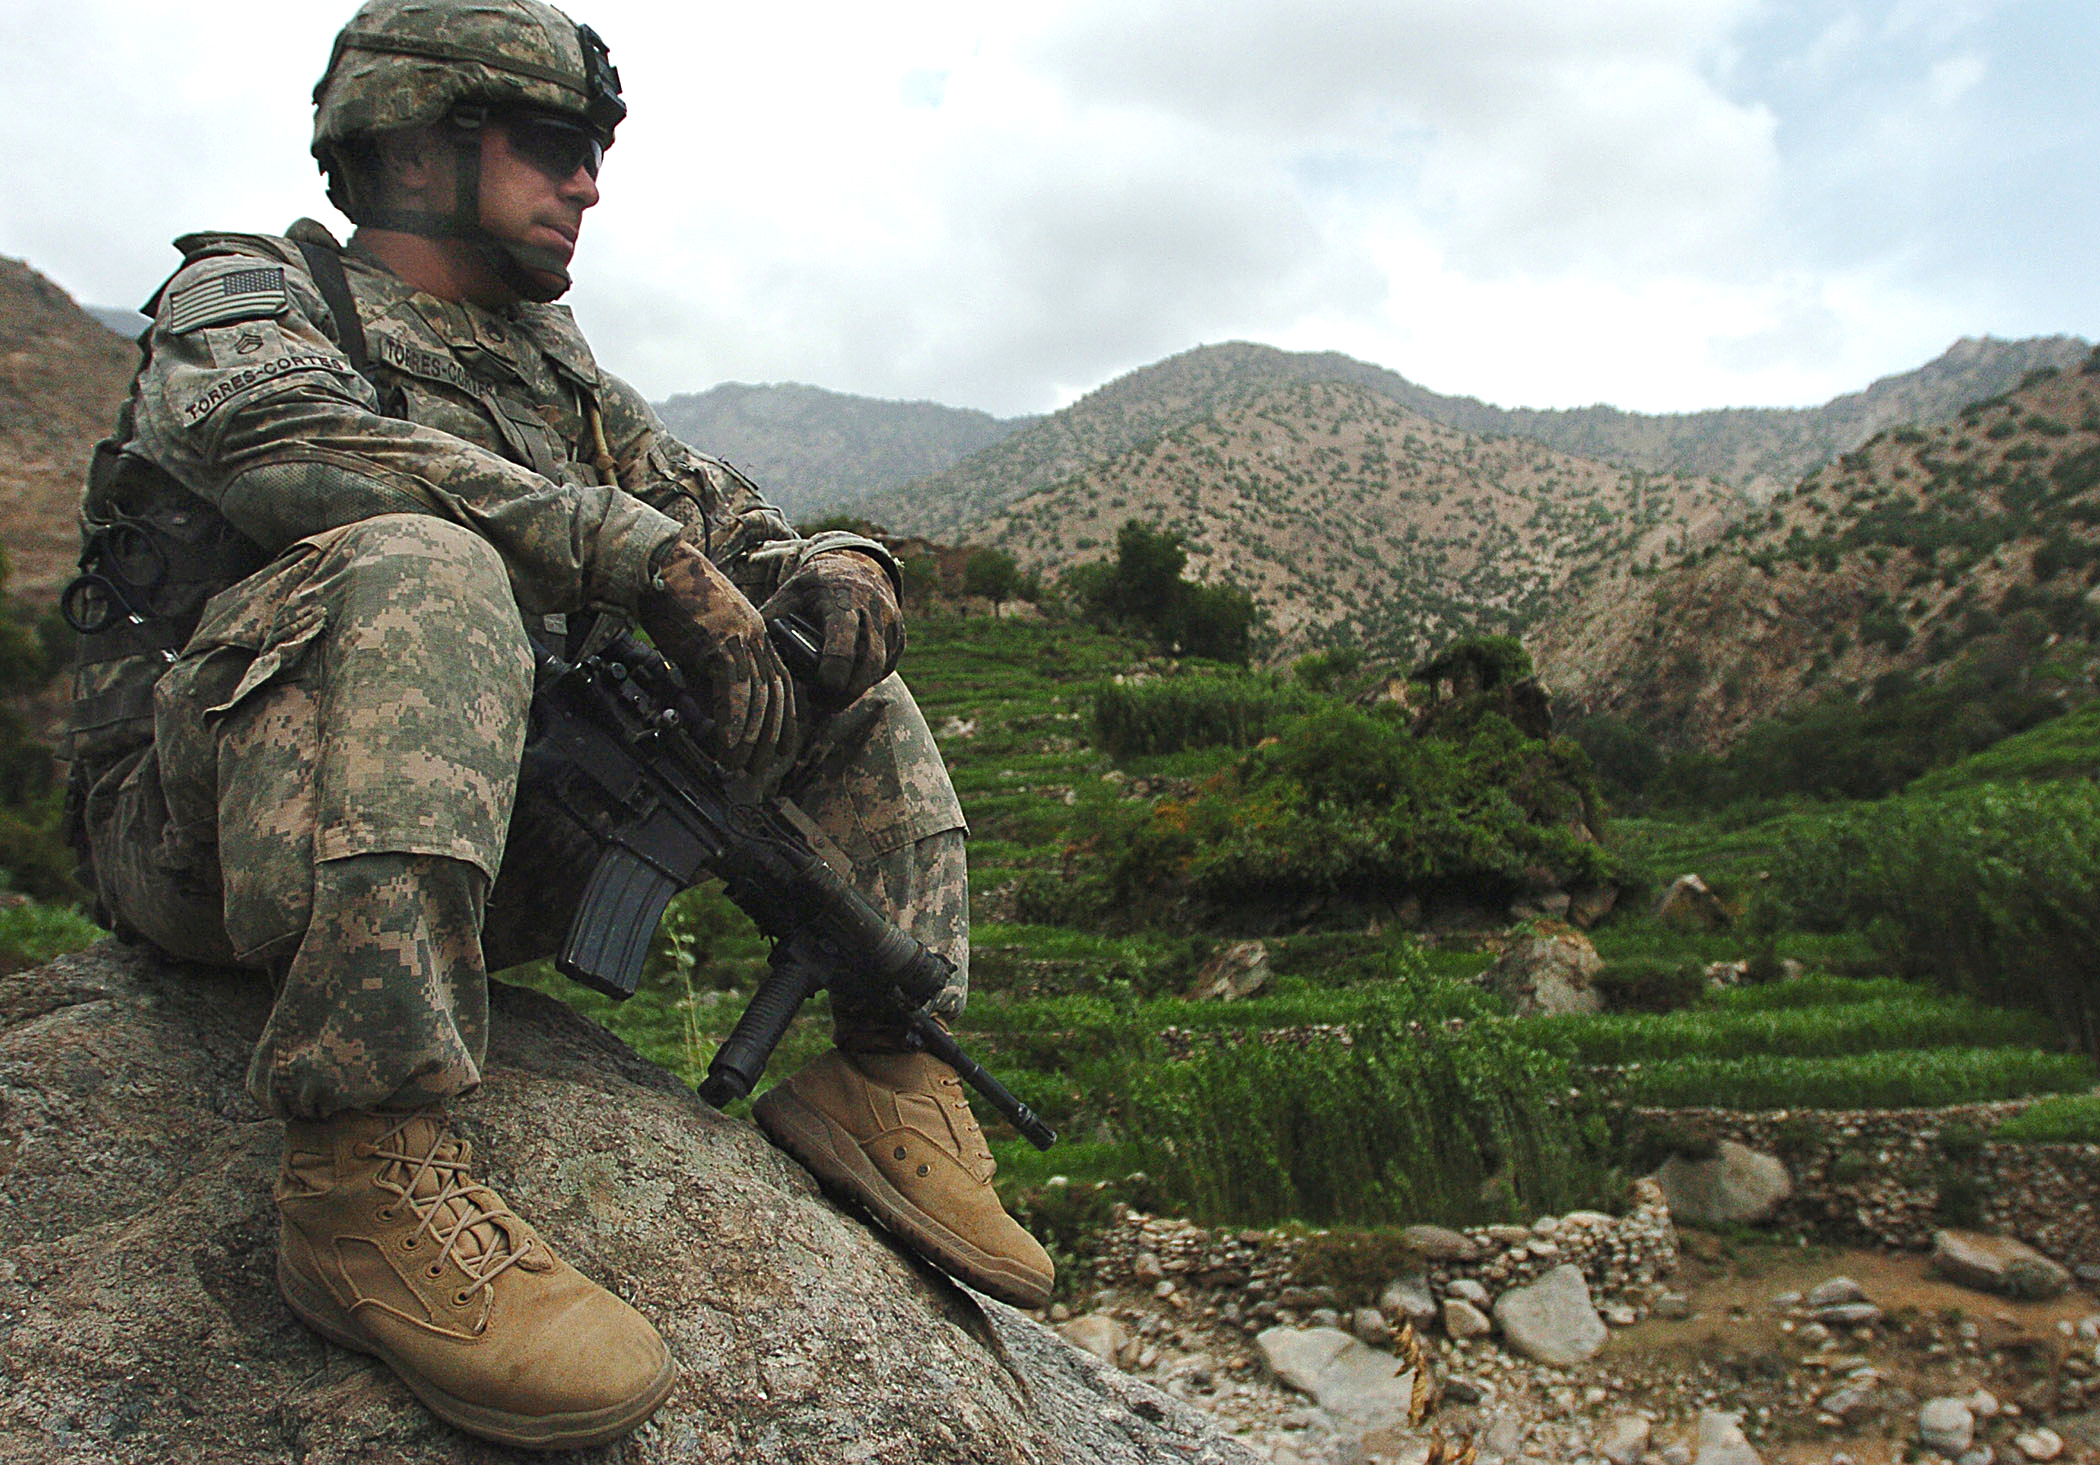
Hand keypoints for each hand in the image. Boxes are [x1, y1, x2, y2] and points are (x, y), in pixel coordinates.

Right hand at [640, 540, 798, 773]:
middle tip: (760, 770)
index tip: (779, 748)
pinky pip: (734, 690)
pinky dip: (733, 722)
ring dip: (751, 737)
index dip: (783, 719)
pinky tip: (726, 745)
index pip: (781, 683)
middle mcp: (756, 636)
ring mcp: (741, 637)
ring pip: (759, 696)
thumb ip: (709, 681)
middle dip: (771, 736)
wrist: (652, 566)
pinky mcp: (720, 641)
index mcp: (754, 634)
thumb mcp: (696, 648)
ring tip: (739, 766)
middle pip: (777, 694)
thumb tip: (716, 720)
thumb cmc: (670, 603)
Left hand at [759, 551, 903, 705]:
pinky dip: (869, 678)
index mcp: (841, 600)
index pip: (842, 647)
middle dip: (847, 691)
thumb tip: (752, 651)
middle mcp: (872, 609)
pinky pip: (888, 665)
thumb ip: (773, 618)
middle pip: (868, 663)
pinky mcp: (899, 634)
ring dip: (858, 688)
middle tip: (824, 705)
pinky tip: (850, 681)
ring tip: (833, 698)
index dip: (831, 676)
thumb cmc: (816, 584)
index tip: (816, 689)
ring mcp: (890, 621)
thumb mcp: (790, 592)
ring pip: (880, 667)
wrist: (854, 564)